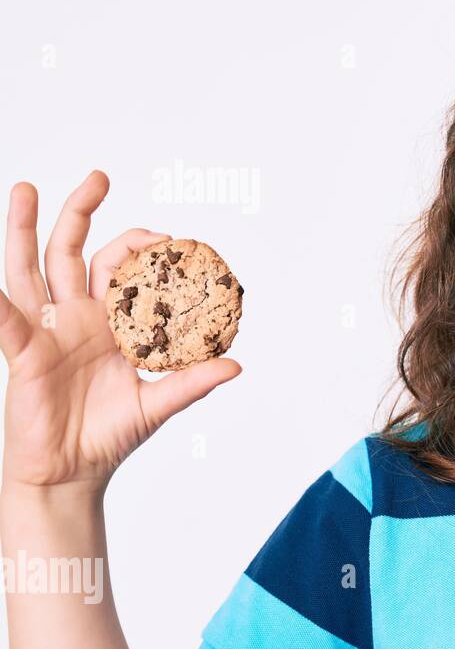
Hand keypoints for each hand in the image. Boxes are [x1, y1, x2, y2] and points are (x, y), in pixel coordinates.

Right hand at [0, 170, 241, 497]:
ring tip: (27, 188)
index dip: (139, 247)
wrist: (73, 471)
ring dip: (25, 227)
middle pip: (72, 251)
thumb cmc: (111, 436)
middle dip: (82, 212)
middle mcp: (76, 316)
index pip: (121, 269)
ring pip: (31, 266)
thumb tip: (236, 365)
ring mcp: (46, 329)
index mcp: (111, 323)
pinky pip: (6, 319)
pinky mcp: (24, 351)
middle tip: (99, 177)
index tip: (165, 236)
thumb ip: (192, 381)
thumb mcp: (158, 405)